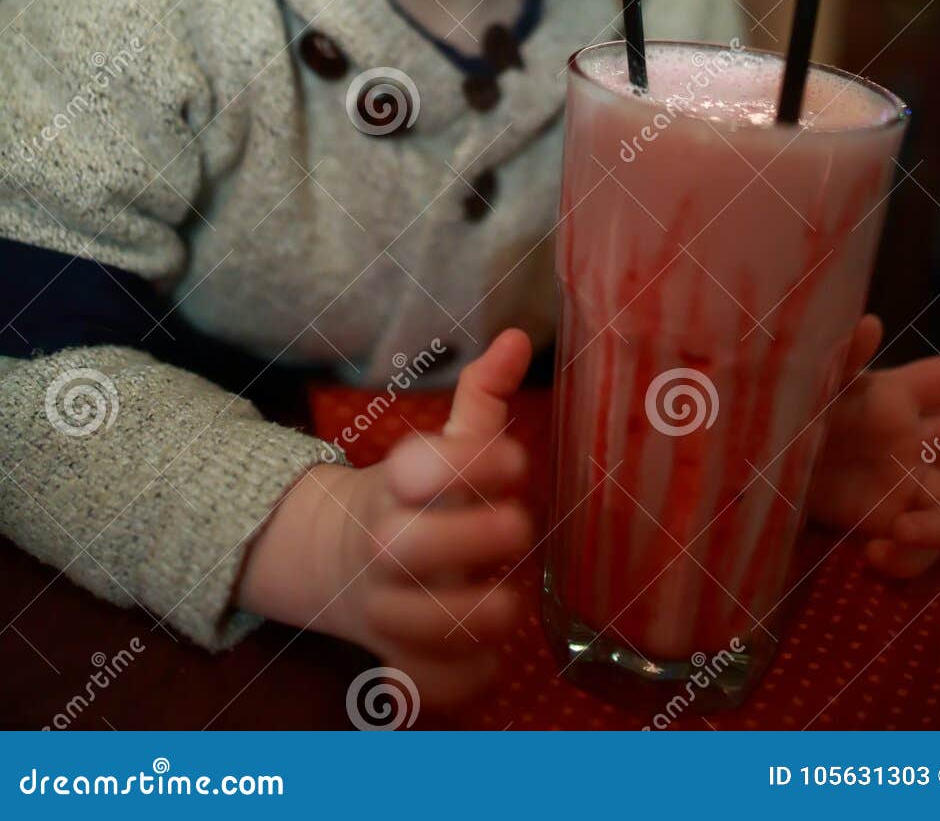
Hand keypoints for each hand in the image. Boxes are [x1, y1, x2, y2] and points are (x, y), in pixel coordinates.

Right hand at [235, 329, 534, 712]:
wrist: (340, 561)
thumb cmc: (418, 497)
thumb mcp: (444, 444)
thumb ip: (482, 395)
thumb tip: (520, 337)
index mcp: (396, 483)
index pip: (424, 464)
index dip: (480, 460)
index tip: (517, 460)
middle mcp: (382, 545)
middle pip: (421, 547)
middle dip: (486, 536)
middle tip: (516, 528)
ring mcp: (384, 608)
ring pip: (434, 624)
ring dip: (487, 613)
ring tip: (503, 597)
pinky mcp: (395, 662)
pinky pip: (436, 683)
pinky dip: (469, 676)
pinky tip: (482, 649)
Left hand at [807, 315, 939, 577]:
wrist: (754, 470)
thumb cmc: (785, 415)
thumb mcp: (809, 388)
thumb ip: (840, 359)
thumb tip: (869, 322)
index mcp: (896, 396)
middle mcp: (912, 440)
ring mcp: (906, 485)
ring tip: (899, 531)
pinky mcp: (890, 524)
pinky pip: (921, 549)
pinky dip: (907, 558)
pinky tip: (875, 555)